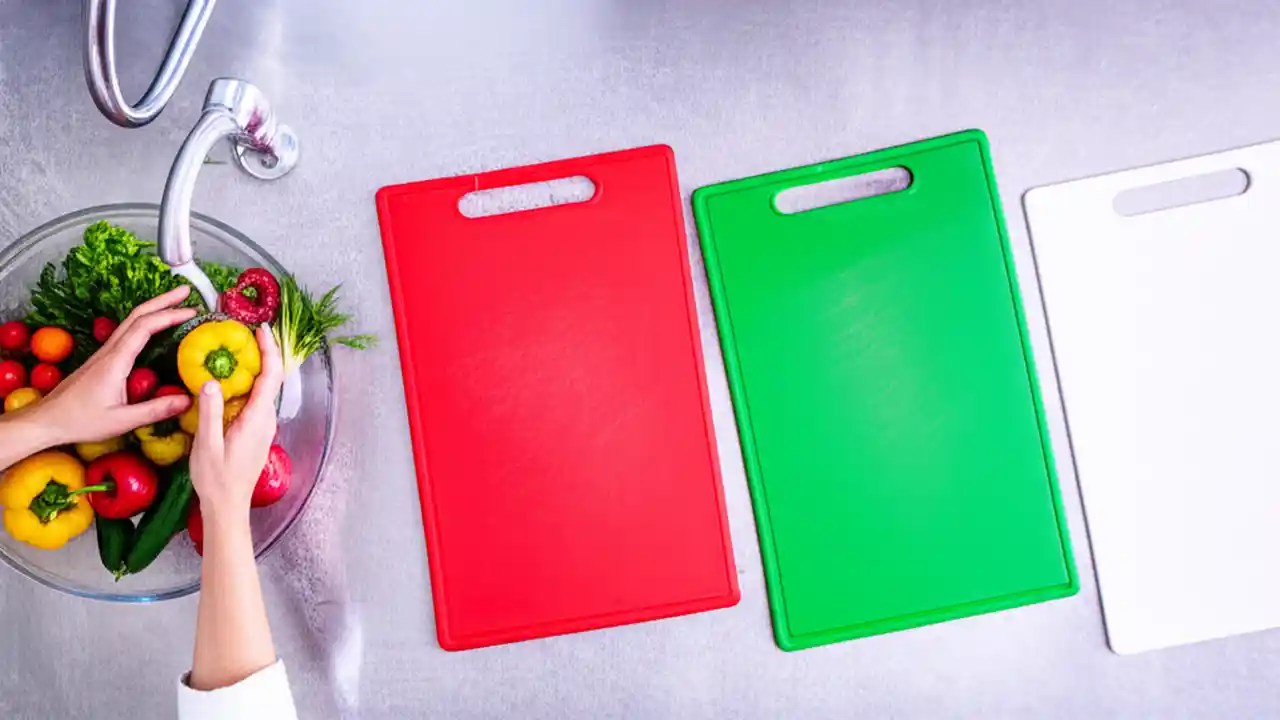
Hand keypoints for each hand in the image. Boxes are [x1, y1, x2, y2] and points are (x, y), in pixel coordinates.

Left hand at [26, 286, 195, 446]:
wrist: (47, 420)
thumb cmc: (80, 421)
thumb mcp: (121, 420)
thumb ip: (155, 410)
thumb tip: (188, 400)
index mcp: (115, 361)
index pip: (144, 327)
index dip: (169, 316)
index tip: (192, 312)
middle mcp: (109, 351)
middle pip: (137, 315)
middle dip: (163, 301)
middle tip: (186, 291)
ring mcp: (104, 353)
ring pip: (131, 322)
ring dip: (154, 309)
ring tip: (176, 304)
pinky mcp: (103, 360)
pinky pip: (127, 333)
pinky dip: (146, 323)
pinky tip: (156, 329)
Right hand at [190, 324, 283, 522]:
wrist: (228, 506)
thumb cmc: (216, 479)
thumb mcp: (207, 444)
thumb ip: (210, 412)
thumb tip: (211, 381)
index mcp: (257, 419)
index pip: (270, 377)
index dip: (268, 350)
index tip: (261, 329)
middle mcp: (266, 419)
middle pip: (271, 379)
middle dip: (264, 353)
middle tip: (247, 333)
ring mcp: (263, 426)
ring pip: (265, 389)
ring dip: (257, 367)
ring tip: (240, 349)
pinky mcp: (257, 431)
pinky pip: (257, 400)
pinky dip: (250, 383)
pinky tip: (234, 380)